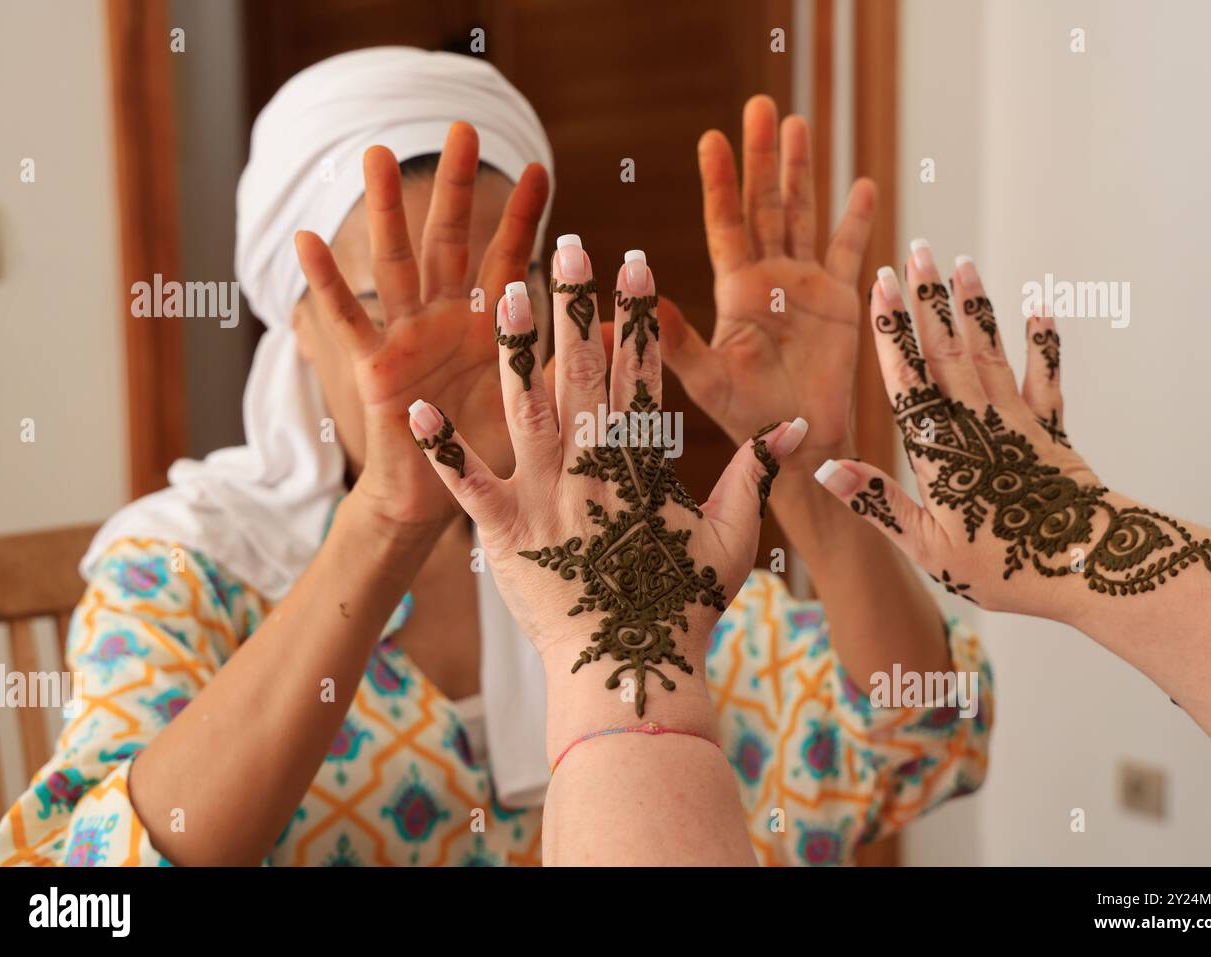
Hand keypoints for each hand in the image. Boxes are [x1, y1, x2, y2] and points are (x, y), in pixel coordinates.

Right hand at [294, 124, 548, 533]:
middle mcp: (447, 319)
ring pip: (396, 263)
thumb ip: (571, 365)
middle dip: (457, 187)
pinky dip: (328, 283)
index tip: (543, 169)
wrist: (443, 501)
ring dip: (386, 211)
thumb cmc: (494, 451)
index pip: (508, 257)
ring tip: (376, 153)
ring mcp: (406, 336)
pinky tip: (307, 240)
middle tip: (463, 128)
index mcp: (491, 325)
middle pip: (449, 241)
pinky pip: (348, 319)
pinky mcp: (373, 365)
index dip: (523, 217)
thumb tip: (622, 330)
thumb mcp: (540, 403)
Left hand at [407, 242, 807, 717]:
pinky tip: (415, 408)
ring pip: (526, 409)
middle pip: (581, 371)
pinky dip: (441, 448)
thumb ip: (757, 476)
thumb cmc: (683, 608)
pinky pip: (467, 484)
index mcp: (640, 463)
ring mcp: (545, 497)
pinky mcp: (504, 533)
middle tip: (568, 246)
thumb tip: (795, 428)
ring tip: (501, 291)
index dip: (637, 315)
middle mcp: (590, 467)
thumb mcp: (733, 539)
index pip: (640, 373)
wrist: (631, 670)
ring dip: (514, 348)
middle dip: (577, 304)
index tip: (634, 262)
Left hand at [657, 95, 875, 470]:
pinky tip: (863, 184)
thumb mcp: (705, 378)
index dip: (720, 181)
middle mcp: (769, 279)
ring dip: (802, 172)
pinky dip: (859, 220)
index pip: (725, 223)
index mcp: (734, 291)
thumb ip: (676, 341)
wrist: (798, 447)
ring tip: (800, 123)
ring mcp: (807, 287)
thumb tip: (640, 298)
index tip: (712, 138)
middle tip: (760, 106)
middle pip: (764, 205)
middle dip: (763, 157)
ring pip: (803, 215)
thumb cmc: (746, 419)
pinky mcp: (842, 303)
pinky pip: (851, 252)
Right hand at [814, 246, 1210, 617]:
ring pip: (989, 353)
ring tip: (963, 264)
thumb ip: (878, 502)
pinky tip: (1041, 309)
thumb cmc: (1004, 566)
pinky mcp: (1051, 432)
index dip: (891, 332)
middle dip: (928, 300)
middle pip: (946, 351)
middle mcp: (976, 423)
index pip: (907, 379)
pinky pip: (1046, 378)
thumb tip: (826, 470)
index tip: (879, 287)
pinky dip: (1044, 343)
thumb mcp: (927, 547)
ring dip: (975, 308)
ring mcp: (1016, 422)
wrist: (1087, 566)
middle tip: (917, 252)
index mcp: (938, 450)